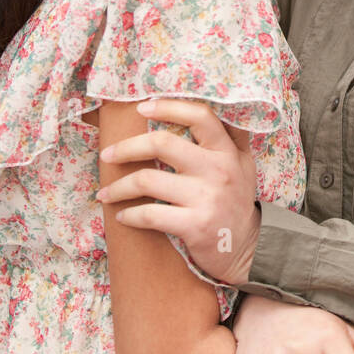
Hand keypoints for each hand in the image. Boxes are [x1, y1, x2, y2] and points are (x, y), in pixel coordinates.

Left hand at [96, 98, 259, 284]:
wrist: (247, 248)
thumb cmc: (237, 200)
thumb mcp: (243, 163)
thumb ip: (229, 136)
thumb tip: (208, 106)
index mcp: (226, 151)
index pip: (200, 116)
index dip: (168, 107)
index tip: (142, 108)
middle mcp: (218, 170)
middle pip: (162, 144)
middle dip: (127, 148)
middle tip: (107, 154)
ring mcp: (206, 198)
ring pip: (147, 180)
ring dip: (118, 186)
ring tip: (106, 192)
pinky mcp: (194, 225)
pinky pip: (150, 215)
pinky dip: (129, 215)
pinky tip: (122, 216)